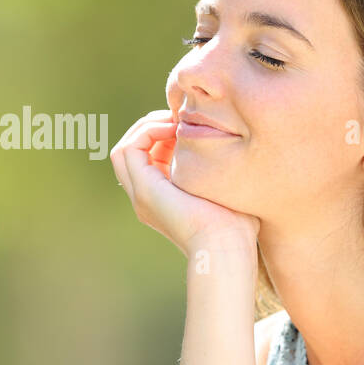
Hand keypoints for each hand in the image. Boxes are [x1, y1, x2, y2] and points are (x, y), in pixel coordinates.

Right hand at [110, 109, 260, 257]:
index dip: (163, 135)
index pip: (150, 158)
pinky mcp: (144, 189)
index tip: (190, 126)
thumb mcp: (226, 192)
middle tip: (179, 118)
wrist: (227, 246)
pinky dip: (147, 132)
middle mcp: (146, 198)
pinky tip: (173, 129)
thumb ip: (220, 173)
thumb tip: (234, 151)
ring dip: (147, 127)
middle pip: (133, 152)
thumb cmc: (238, 225)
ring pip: (125, 149)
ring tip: (174, 121)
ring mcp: (141, 194)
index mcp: (163, 200)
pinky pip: (129, 149)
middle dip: (152, 127)